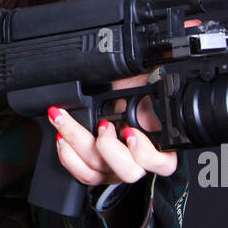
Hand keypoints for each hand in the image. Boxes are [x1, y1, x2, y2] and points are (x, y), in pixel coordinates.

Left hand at [47, 75, 178, 185]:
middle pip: (127, 172)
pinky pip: (83, 175)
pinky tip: (62, 138)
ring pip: (98, 172)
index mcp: (158, 143)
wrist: (108, 92)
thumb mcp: (142, 77)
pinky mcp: (95, 171)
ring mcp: (114, 169)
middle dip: (109, 149)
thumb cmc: (126, 86)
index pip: (163, 163)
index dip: (146, 152)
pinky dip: (68, 157)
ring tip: (66, 121)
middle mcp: (137, 161)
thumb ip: (156, 72)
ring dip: (78, 146)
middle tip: (102, 124)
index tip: (129, 130)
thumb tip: (166, 52)